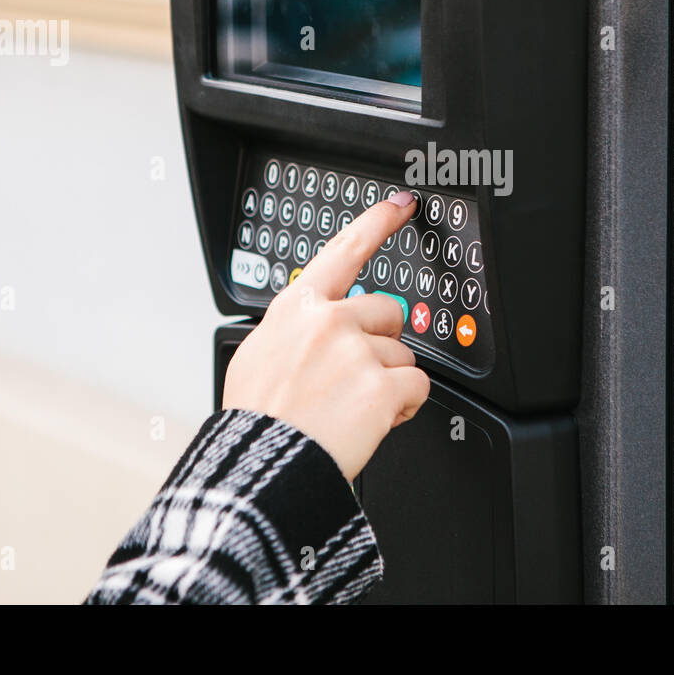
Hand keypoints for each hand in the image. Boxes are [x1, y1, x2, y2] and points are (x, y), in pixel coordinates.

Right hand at [221, 190, 429, 480]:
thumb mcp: (257, 357)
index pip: (344, 251)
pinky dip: (403, 407)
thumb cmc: (256, 423)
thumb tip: (314, 330)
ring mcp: (356, 352)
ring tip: (350, 409)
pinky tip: (372, 422)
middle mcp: (328, 321)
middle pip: (389, 313)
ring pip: (402, 355)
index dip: (377, 223)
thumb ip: (294, 332)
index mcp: (296, 309)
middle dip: (382, 342)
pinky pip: (416, 388)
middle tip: (352, 378)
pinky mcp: (381, 387)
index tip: (401, 204)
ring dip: (387, 382)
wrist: (261, 470)